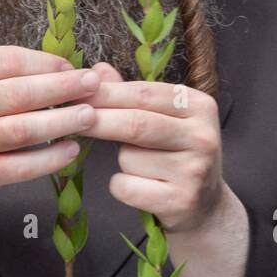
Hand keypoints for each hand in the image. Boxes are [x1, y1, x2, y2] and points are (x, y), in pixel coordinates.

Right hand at [0, 46, 100, 216]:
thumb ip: (3, 74)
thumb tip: (62, 67)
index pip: (8, 60)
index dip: (45, 62)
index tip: (71, 65)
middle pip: (19, 93)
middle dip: (62, 87)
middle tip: (94, 84)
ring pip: (22, 129)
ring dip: (61, 121)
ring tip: (89, 115)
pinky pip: (22, 166)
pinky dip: (50, 158)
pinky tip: (71, 150)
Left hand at [80, 62, 224, 233]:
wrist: (205, 206)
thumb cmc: (178, 154)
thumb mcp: (165, 119)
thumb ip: (133, 96)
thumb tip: (98, 70)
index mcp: (200, 106)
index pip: (144, 93)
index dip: (107, 93)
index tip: (77, 92)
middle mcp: (202, 136)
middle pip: (136, 123)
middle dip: (98, 120)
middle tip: (70, 118)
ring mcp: (194, 171)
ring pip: (129, 158)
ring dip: (121, 160)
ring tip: (142, 166)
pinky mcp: (180, 201)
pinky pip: (127, 187)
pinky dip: (120, 186)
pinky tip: (139, 187)